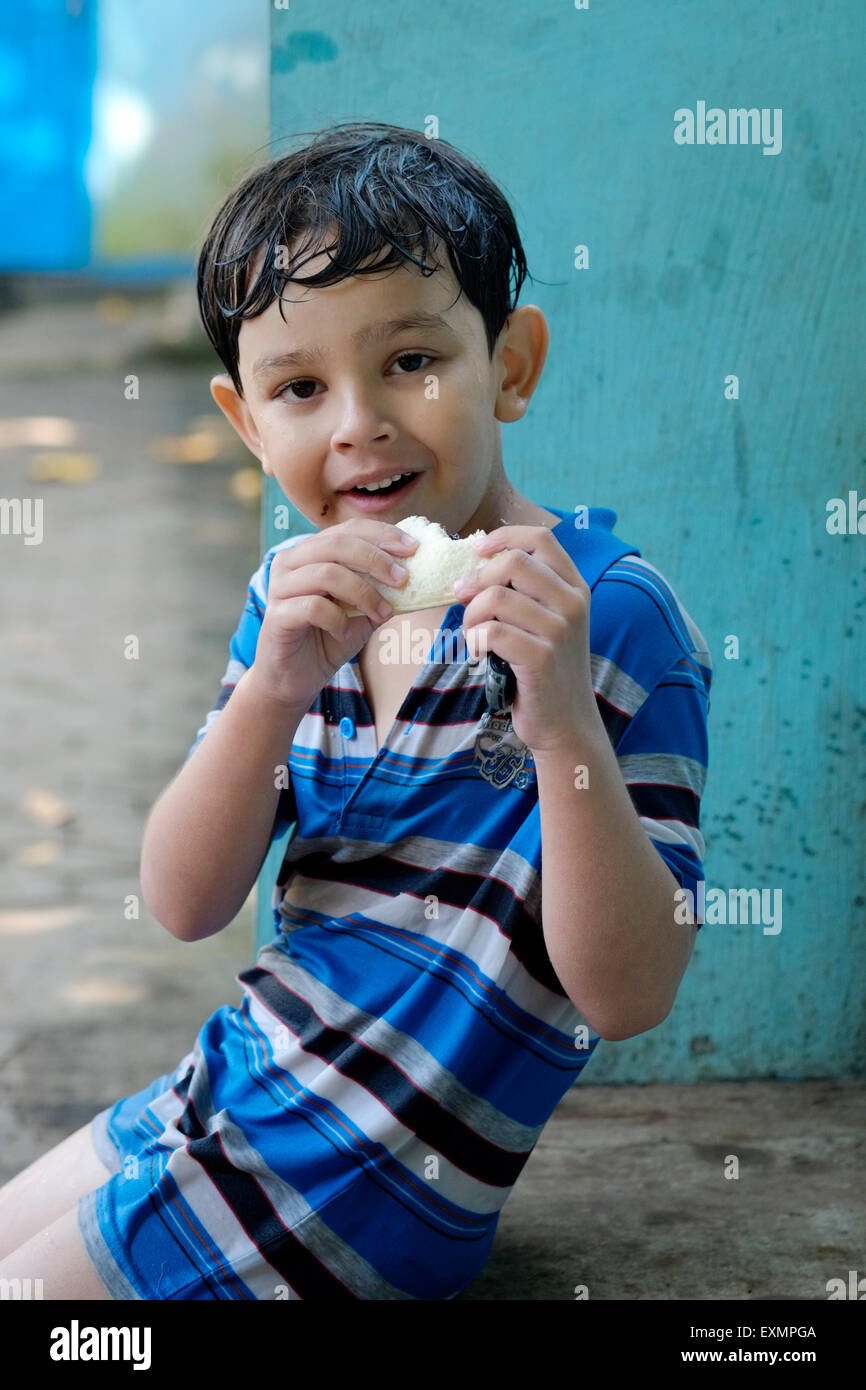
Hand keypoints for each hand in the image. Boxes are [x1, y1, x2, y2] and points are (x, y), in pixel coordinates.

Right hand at [246, 519, 417, 713]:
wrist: (295, 678)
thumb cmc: (329, 637)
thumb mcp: (364, 609)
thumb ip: (383, 589)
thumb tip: (418, 572)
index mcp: (311, 552)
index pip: (348, 529)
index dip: (382, 534)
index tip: (413, 549)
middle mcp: (290, 562)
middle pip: (337, 544)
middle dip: (376, 559)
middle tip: (403, 578)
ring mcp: (279, 587)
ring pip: (326, 573)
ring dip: (363, 593)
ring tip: (382, 613)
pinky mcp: (276, 616)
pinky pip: (313, 607)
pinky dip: (338, 619)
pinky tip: (344, 632)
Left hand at [452, 524, 599, 752]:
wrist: (566, 723)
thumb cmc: (545, 670)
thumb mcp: (545, 622)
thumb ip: (523, 593)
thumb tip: (470, 567)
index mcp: (575, 587)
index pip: (541, 539)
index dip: (503, 537)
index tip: (476, 551)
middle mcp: (573, 603)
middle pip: (514, 562)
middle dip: (477, 578)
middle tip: (462, 599)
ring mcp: (560, 630)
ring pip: (496, 598)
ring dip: (470, 615)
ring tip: (472, 634)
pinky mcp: (542, 658)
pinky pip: (491, 631)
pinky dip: (474, 640)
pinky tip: (479, 653)